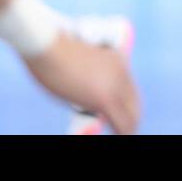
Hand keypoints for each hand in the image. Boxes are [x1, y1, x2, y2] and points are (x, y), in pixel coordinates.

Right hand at [22, 32, 140, 133]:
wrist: (46, 42)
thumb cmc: (50, 48)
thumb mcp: (73, 59)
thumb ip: (83, 74)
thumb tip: (75, 89)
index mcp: (117, 60)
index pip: (129, 89)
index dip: (127, 105)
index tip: (117, 116)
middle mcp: (122, 72)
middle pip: (134, 104)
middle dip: (129, 119)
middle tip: (121, 131)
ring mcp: (115, 86)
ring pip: (131, 117)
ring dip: (125, 129)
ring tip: (121, 136)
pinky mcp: (105, 99)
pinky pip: (122, 125)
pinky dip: (123, 135)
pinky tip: (121, 138)